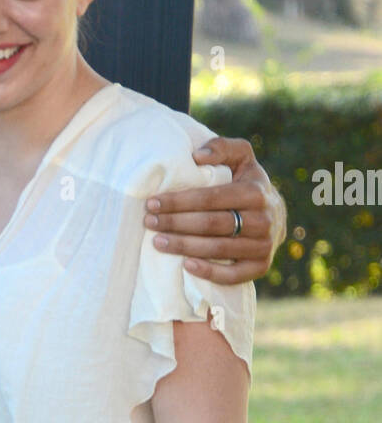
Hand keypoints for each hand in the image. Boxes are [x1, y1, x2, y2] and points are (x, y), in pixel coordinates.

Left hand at [144, 135, 286, 284]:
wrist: (274, 214)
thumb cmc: (246, 182)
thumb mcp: (241, 157)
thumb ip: (222, 147)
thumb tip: (198, 156)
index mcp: (256, 192)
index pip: (211, 198)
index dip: (179, 202)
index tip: (152, 203)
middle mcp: (263, 220)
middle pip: (211, 224)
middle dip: (176, 223)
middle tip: (149, 222)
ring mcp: (264, 245)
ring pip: (218, 249)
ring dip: (185, 247)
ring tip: (157, 242)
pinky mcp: (261, 266)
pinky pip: (233, 275)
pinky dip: (210, 272)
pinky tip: (186, 266)